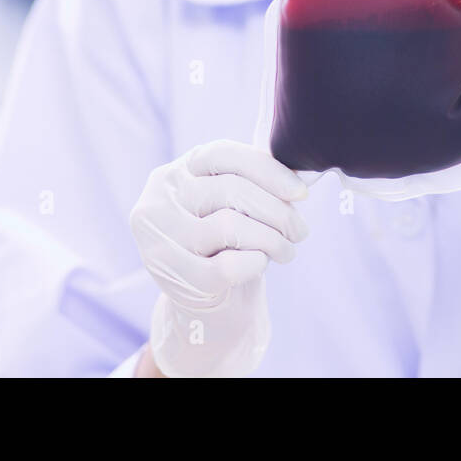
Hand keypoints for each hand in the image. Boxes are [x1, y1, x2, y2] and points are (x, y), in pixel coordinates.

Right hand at [129, 139, 309, 376]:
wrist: (202, 305)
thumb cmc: (226, 244)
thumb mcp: (233, 206)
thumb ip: (254, 184)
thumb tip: (296, 183)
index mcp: (179, 170)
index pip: (225, 155)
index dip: (269, 171)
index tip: (301, 193)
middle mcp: (161, 196)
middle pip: (231, 189)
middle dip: (277, 211)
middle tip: (299, 231)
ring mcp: (159, 235)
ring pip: (229, 226)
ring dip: (271, 240)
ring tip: (285, 251)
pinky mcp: (168, 272)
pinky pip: (225, 265)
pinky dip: (253, 263)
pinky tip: (260, 263)